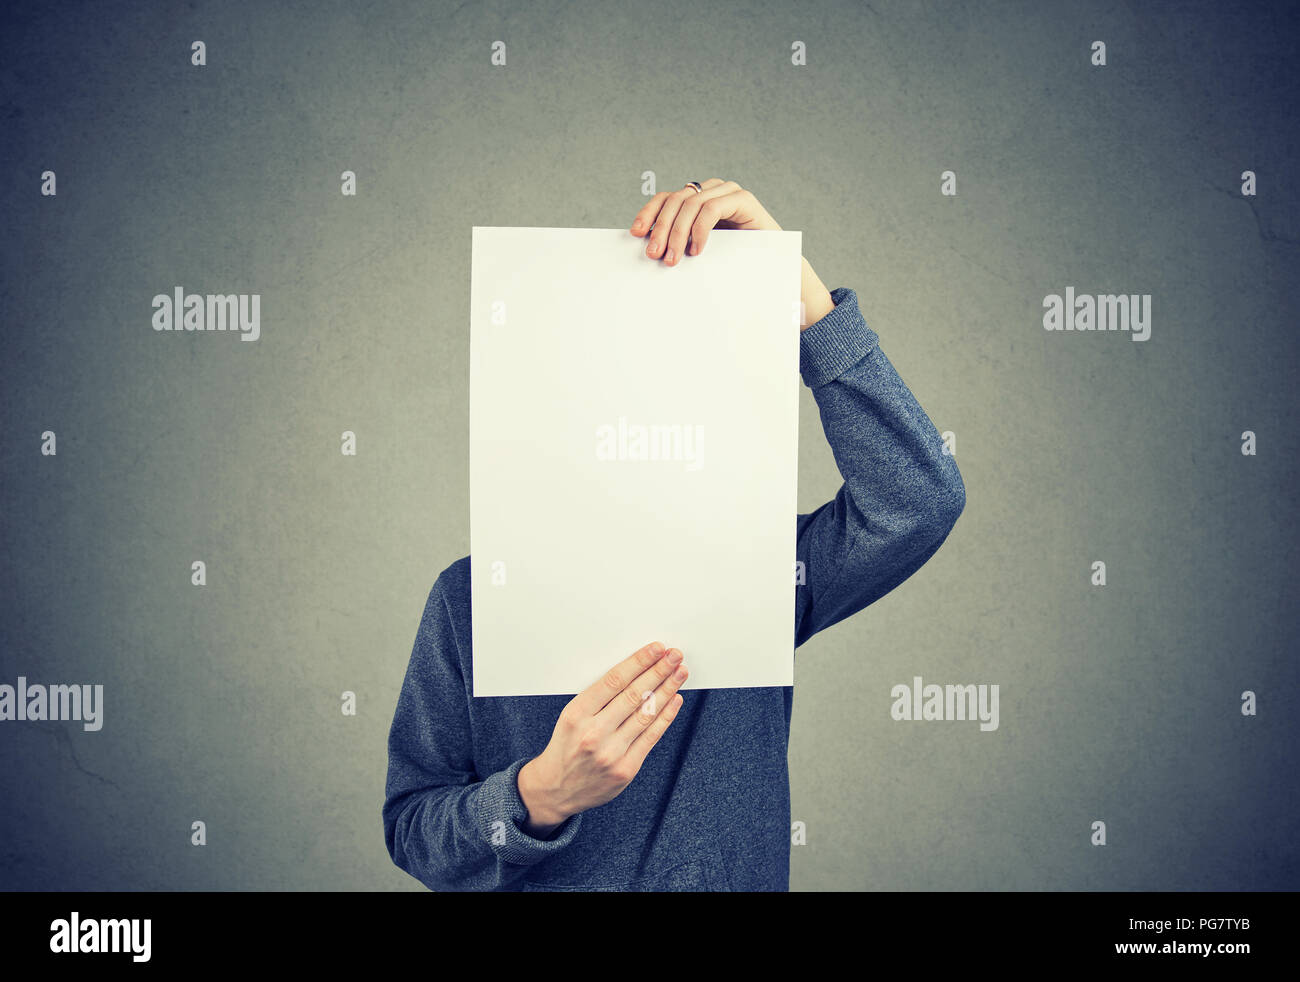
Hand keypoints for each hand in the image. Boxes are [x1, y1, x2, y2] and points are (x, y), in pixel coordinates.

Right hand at [517, 641, 688, 835]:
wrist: (556, 789)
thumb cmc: (566, 746)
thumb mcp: (571, 715)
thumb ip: (599, 697)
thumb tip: (635, 671)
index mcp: (577, 714)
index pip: (614, 681)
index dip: (639, 662)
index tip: (656, 649)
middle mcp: (593, 733)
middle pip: (634, 695)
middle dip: (658, 671)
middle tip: (674, 655)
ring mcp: (611, 753)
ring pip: (646, 714)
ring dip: (668, 690)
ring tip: (680, 673)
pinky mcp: (626, 770)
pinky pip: (651, 737)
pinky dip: (666, 716)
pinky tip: (675, 700)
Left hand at [629, 178, 833, 328]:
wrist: (773, 267)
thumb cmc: (734, 261)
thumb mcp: (698, 252)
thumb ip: (679, 244)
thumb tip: (647, 251)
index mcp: (696, 200)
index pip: (665, 199)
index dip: (649, 214)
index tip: (635, 234)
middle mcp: (710, 191)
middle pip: (675, 201)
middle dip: (661, 228)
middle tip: (655, 254)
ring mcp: (727, 192)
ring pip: (691, 203)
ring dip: (678, 232)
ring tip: (674, 258)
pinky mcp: (742, 199)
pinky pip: (712, 208)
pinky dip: (700, 229)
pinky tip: (697, 249)